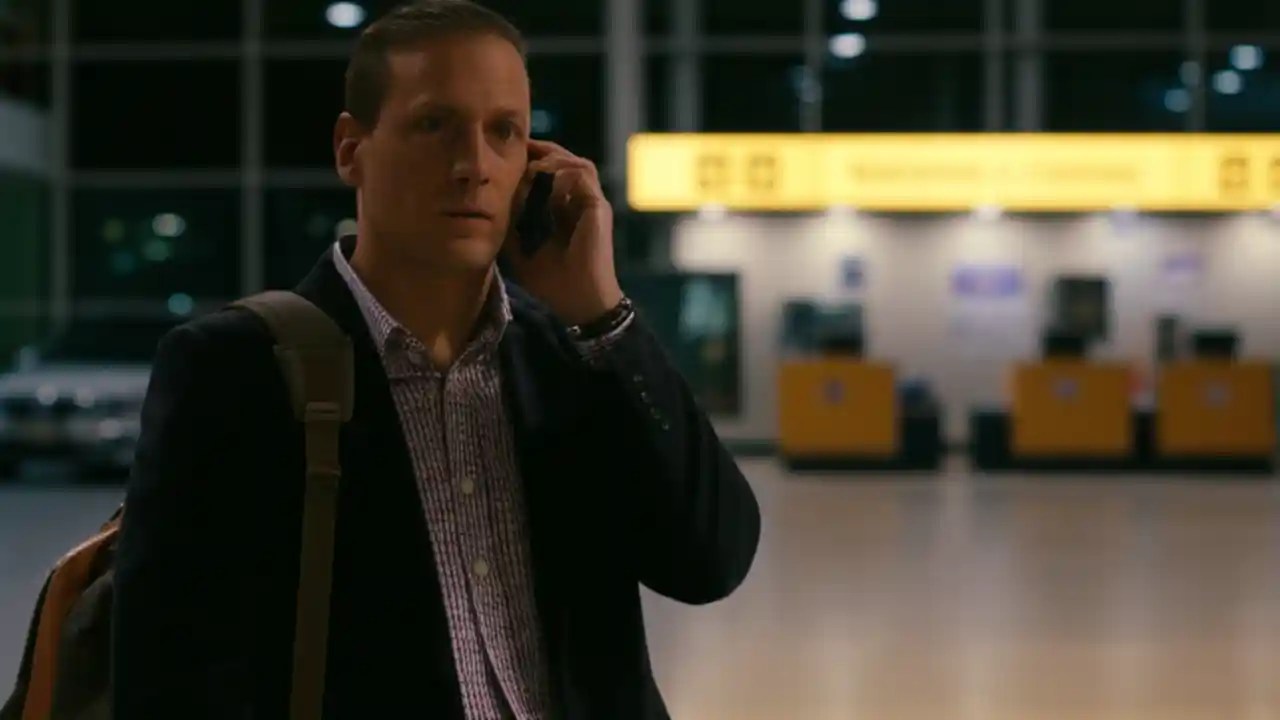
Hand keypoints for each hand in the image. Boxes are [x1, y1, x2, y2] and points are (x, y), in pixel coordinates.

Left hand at [503, 139, 623, 325]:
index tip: (507, 158)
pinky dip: (563, 171)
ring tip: (530, 163)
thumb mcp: (518, 246)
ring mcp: (591, 203)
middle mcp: (580, 203)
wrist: (577, 301)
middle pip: (565, 161)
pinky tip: (543, 177)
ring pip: (576, 162)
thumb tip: (487, 200)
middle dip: (542, 151)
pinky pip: (583, 174)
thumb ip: (509, 222)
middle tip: (518, 148)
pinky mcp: (598, 207)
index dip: (531, 162)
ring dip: (553, 158)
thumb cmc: (550, 281)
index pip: (550, 174)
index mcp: (563, 210)